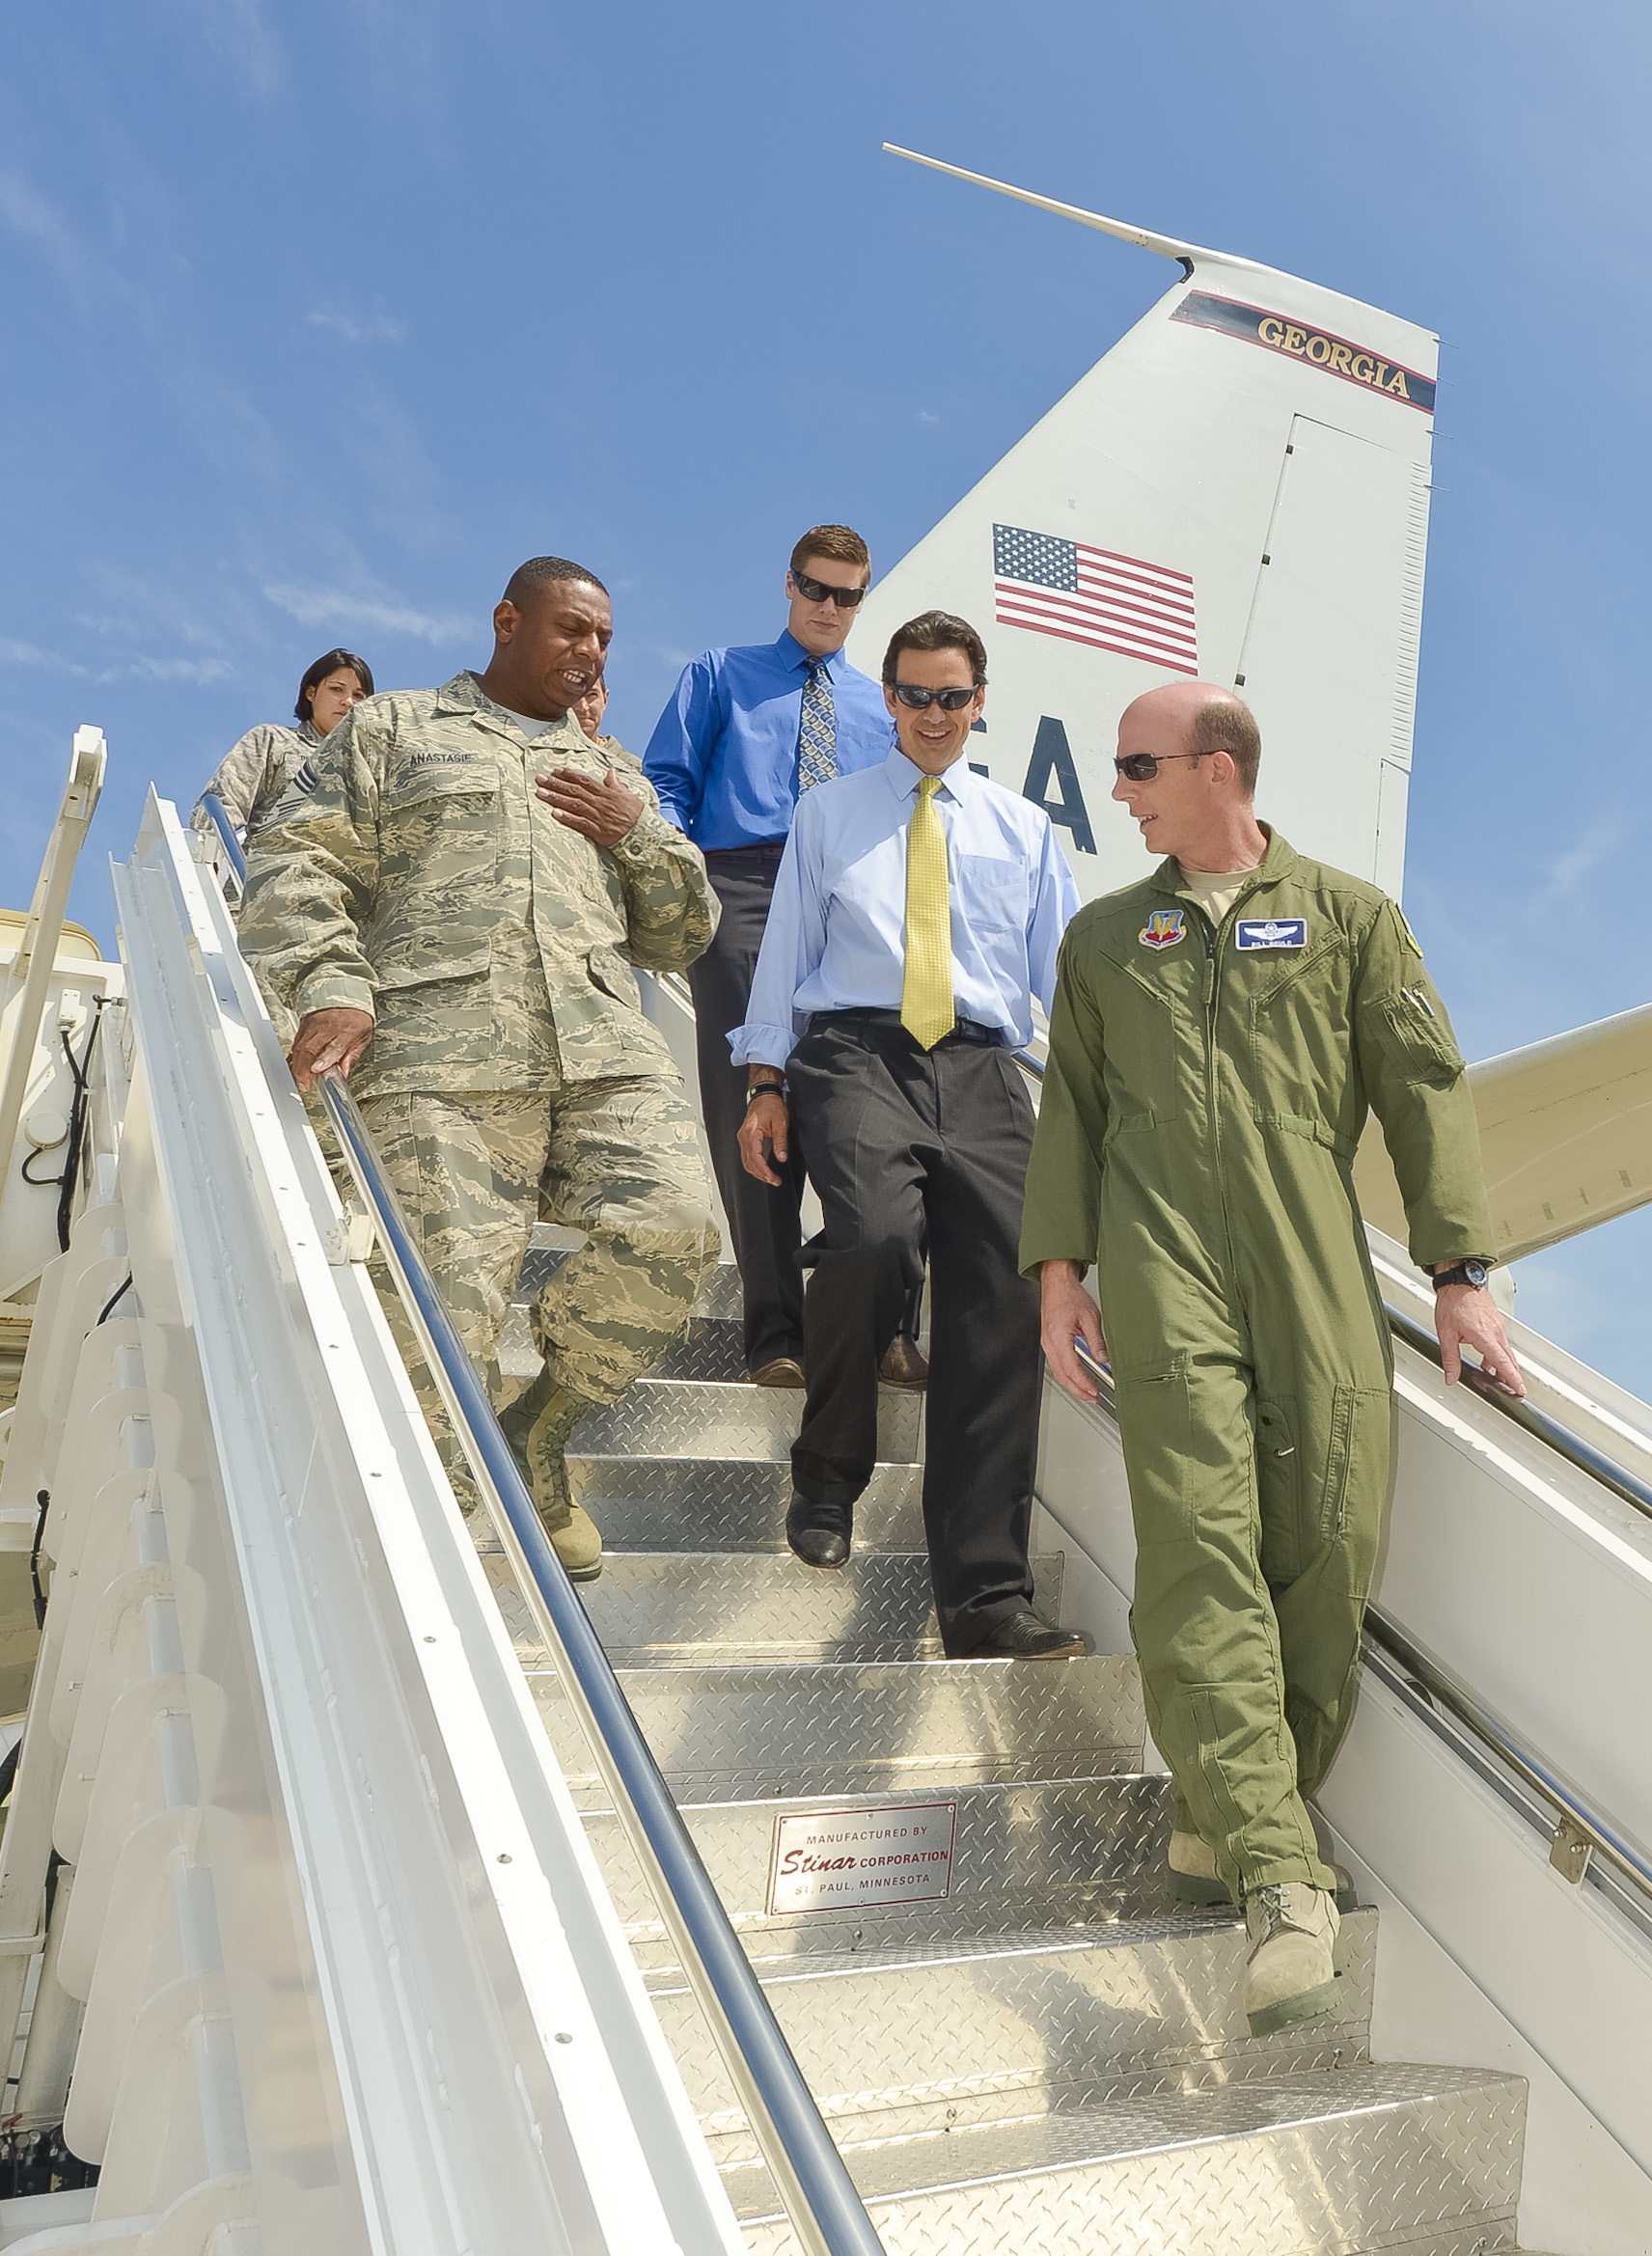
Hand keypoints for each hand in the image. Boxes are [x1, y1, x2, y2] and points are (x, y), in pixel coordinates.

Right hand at [289, 1007, 373, 1091]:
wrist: (343, 993)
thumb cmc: (355, 1015)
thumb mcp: (363, 1035)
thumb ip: (352, 1054)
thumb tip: (344, 1071)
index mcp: (348, 1029)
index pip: (335, 1046)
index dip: (325, 1059)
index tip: (317, 1070)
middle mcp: (328, 1026)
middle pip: (311, 1048)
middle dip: (305, 1068)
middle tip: (304, 1084)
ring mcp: (314, 1025)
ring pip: (301, 1046)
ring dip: (298, 1065)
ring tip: (300, 1079)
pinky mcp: (304, 1024)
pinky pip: (297, 1041)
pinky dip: (295, 1056)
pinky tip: (297, 1065)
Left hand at [537, 764, 643, 845]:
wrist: (645, 834)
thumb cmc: (637, 815)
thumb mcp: (629, 795)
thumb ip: (616, 784)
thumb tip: (610, 771)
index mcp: (607, 793)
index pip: (585, 780)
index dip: (569, 774)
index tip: (556, 770)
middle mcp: (600, 803)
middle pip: (575, 791)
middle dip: (556, 784)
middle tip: (540, 778)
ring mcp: (598, 817)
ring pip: (574, 805)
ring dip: (556, 798)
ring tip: (541, 793)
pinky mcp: (598, 831)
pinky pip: (580, 823)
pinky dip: (567, 818)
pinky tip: (554, 813)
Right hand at [738, 1090, 789, 1184]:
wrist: (764, 1095)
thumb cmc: (771, 1105)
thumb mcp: (780, 1123)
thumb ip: (780, 1141)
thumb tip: (781, 1157)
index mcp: (751, 1132)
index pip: (755, 1158)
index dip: (764, 1171)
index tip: (773, 1178)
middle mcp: (744, 1136)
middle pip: (749, 1163)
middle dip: (761, 1175)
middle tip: (775, 1181)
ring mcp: (743, 1138)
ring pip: (746, 1161)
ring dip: (757, 1172)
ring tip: (770, 1178)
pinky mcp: (745, 1138)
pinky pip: (746, 1156)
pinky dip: (754, 1165)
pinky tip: (763, 1169)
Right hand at [1039, 1258, 1106, 1401]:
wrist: (1057, 1283)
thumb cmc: (1069, 1295)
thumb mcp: (1090, 1317)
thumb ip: (1097, 1340)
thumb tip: (1104, 1358)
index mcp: (1059, 1337)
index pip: (1071, 1369)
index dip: (1083, 1383)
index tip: (1094, 1391)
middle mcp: (1049, 1343)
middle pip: (1062, 1375)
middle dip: (1077, 1390)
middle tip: (1092, 1398)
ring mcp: (1047, 1343)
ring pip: (1058, 1372)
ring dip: (1072, 1384)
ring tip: (1087, 1391)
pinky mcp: (1049, 1341)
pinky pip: (1056, 1363)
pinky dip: (1067, 1374)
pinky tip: (1077, 1377)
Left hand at [1435, 1281, 1524, 1396]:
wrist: (1459, 1280)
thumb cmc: (1453, 1302)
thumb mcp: (1446, 1333)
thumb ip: (1450, 1358)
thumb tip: (1451, 1377)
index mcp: (1484, 1336)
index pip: (1502, 1363)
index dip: (1512, 1379)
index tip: (1520, 1390)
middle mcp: (1495, 1331)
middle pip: (1508, 1359)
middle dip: (1511, 1376)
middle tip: (1512, 1390)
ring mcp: (1497, 1325)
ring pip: (1505, 1350)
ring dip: (1502, 1365)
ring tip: (1496, 1378)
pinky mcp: (1495, 1321)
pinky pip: (1500, 1341)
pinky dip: (1497, 1353)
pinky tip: (1487, 1359)